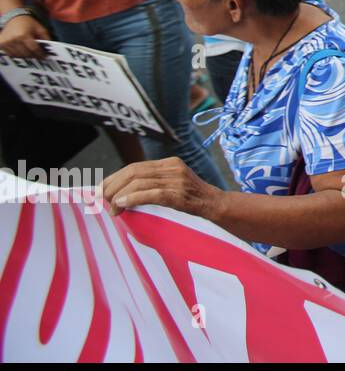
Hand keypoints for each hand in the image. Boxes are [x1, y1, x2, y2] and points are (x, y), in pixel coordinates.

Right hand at [0, 13, 49, 57]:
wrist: (13, 17)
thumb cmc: (28, 23)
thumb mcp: (39, 28)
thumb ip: (46, 37)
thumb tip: (50, 49)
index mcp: (24, 35)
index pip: (34, 49)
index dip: (40, 54)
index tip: (44, 57)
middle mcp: (13, 39)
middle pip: (25, 54)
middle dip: (33, 56)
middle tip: (38, 57)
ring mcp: (6, 42)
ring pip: (17, 55)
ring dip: (24, 56)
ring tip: (30, 54)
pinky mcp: (1, 43)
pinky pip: (10, 54)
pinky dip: (16, 54)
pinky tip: (21, 51)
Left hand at [101, 157, 222, 217]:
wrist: (216, 205)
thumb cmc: (192, 199)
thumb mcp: (174, 184)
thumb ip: (154, 183)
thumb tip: (122, 193)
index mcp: (169, 162)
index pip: (135, 166)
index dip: (115, 177)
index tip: (101, 190)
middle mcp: (172, 167)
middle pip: (134, 172)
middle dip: (113, 186)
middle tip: (102, 200)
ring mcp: (176, 180)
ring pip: (139, 182)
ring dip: (119, 196)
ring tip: (112, 207)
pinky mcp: (178, 194)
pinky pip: (150, 194)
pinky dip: (132, 198)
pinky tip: (122, 204)